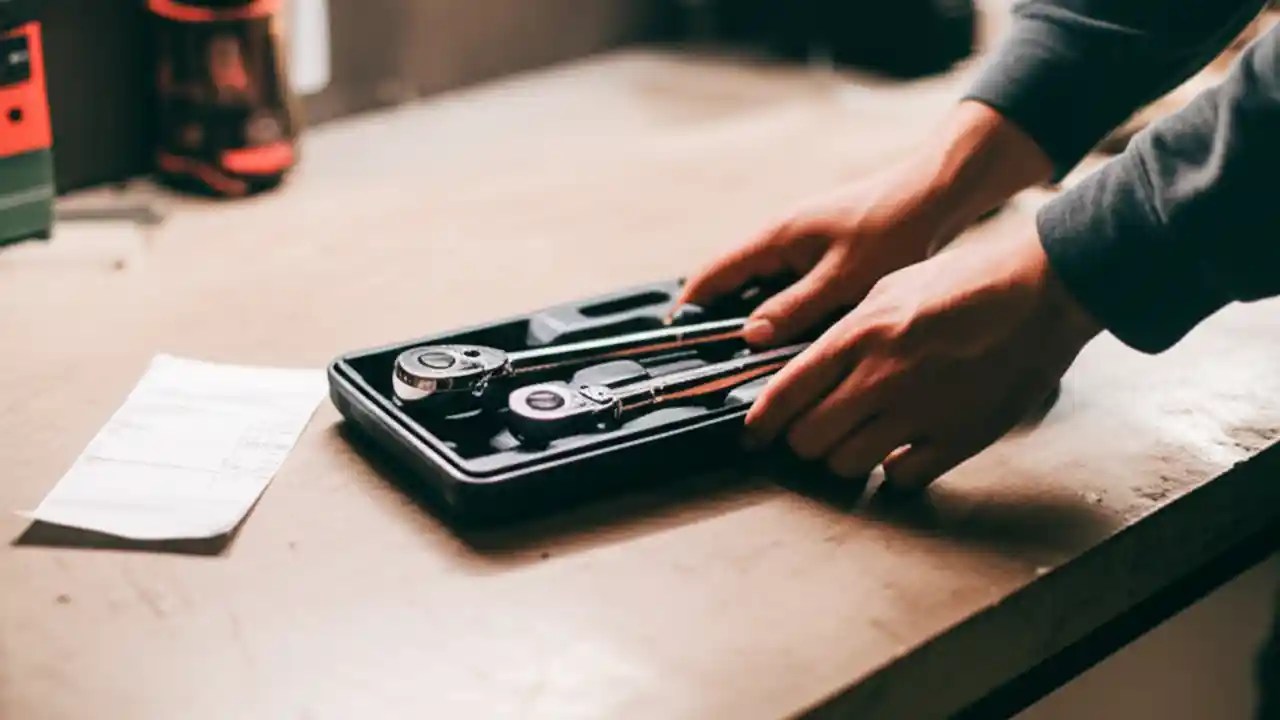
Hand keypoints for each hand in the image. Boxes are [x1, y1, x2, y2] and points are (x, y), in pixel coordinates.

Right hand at [674, 101, 1054, 346]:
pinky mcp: (817, 256)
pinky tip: (791, 343)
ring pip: (758, 291)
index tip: (675, 344)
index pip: (710, 276)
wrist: (934, 195)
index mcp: (773, 238)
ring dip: (752, 322)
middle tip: (714, 368)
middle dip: (718, 323)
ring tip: (747, 365)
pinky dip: (781, 315)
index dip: (688, 310)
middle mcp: (777, 239)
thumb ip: (795, 307)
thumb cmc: (894, 229)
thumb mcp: (844, 278)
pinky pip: (785, 290)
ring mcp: (796, 247)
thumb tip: (750, 336)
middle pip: (729, 286)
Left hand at [742, 225, 1100, 489]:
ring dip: (842, 457)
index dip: (762, 419)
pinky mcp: (958, 438)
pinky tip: (900, 450)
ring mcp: (920, 413)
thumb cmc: (969, 281)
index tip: (755, 430)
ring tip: (854, 440)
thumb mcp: (893, 287)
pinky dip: (895, 470)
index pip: (788, 391)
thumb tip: (811, 363)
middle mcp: (883, 377)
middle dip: (801, 440)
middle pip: (809, 438)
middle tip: (810, 433)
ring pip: (847, 464)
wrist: (1043, 292)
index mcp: (861, 334)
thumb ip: (848, 329)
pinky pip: (902, 477)